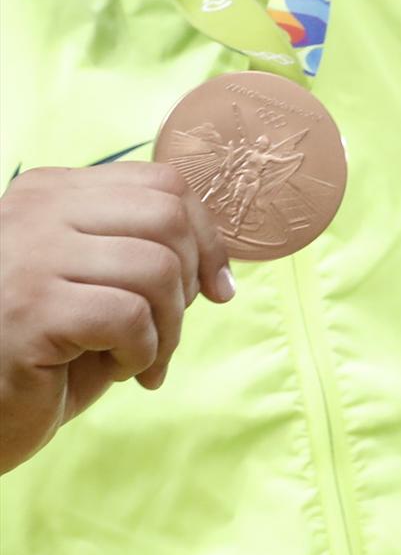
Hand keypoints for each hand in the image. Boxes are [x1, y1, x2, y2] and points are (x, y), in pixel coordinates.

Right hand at [0, 164, 233, 475]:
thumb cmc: (47, 349)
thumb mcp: (96, 283)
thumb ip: (140, 250)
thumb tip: (218, 257)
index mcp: (52, 193)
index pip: (162, 184)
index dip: (207, 236)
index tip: (215, 286)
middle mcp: (34, 212)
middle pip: (167, 218)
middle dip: (191, 281)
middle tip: (170, 328)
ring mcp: (29, 257)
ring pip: (156, 268)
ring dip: (169, 327)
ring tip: (144, 358)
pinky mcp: (31, 309)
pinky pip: (129, 316)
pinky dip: (143, 352)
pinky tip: (119, 370)